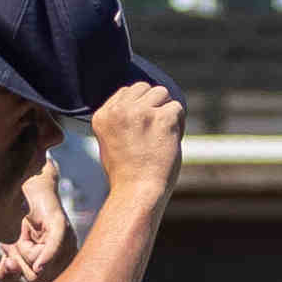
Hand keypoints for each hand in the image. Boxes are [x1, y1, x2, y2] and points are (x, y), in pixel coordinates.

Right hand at [0, 165, 72, 281]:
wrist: (25, 189)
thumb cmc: (20, 221)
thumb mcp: (11, 248)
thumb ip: (9, 267)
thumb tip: (7, 271)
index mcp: (59, 262)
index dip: (20, 273)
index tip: (10, 259)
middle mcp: (67, 254)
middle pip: (39, 278)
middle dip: (20, 263)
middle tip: (16, 243)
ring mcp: (67, 240)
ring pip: (41, 265)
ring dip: (22, 251)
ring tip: (23, 232)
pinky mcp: (61, 225)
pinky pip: (55, 248)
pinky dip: (46, 258)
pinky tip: (39, 266)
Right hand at [89, 79, 183, 193]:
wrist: (136, 192)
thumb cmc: (126, 174)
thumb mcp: (111, 142)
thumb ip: (119, 119)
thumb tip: (139, 100)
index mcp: (103, 115)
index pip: (126, 92)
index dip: (139, 107)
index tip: (142, 128)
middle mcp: (119, 110)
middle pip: (144, 88)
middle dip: (153, 104)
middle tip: (155, 130)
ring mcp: (141, 113)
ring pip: (162, 93)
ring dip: (166, 110)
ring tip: (162, 135)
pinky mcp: (163, 119)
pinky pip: (177, 108)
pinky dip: (179, 124)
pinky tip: (171, 140)